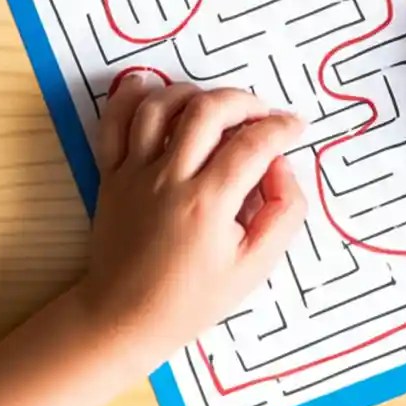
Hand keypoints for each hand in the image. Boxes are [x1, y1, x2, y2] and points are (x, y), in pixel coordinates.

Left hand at [80, 74, 307, 357]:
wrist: (123, 317)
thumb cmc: (190, 299)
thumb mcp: (254, 268)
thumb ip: (283, 214)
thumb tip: (283, 168)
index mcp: (207, 204)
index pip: (253, 145)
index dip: (282, 127)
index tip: (295, 128)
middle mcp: (168, 179)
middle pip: (208, 111)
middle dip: (245, 101)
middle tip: (263, 115)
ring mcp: (134, 173)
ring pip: (161, 105)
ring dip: (195, 93)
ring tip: (218, 106)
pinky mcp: (111, 174)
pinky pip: (114, 122)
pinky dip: (132, 96)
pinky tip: (154, 88)